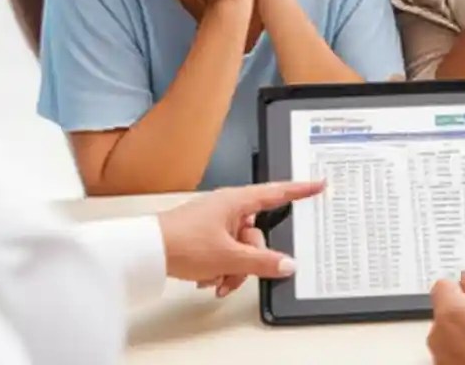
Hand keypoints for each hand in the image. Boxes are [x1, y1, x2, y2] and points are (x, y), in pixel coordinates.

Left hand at [157, 180, 323, 284]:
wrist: (146, 251)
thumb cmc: (182, 242)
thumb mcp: (228, 257)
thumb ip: (262, 262)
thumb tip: (287, 264)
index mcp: (237, 201)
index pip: (277, 192)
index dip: (300, 190)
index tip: (318, 184)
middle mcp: (228, 208)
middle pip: (256, 235)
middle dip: (250, 260)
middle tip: (236, 273)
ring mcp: (215, 222)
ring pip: (240, 248)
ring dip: (233, 269)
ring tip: (217, 281)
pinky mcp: (204, 235)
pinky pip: (225, 253)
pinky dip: (220, 268)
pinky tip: (208, 279)